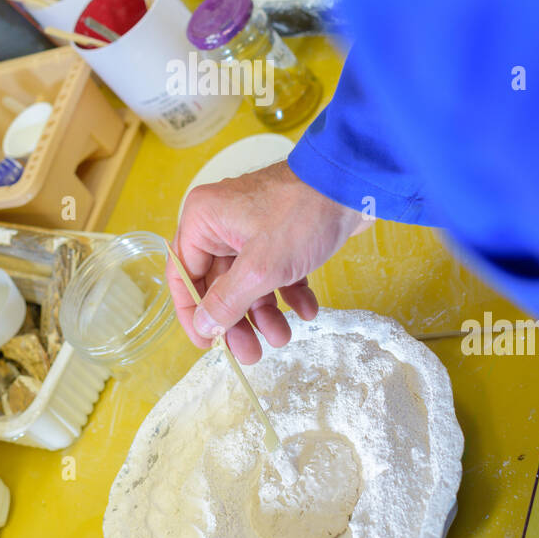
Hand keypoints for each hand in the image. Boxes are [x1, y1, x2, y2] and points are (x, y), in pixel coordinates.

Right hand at [169, 160, 367, 363]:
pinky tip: (308, 311)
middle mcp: (223, 222)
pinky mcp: (283, 233)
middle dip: (237, 320)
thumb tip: (203, 327)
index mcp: (204, 220)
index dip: (193, 313)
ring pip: (250, 281)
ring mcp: (254, 227)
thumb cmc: (301, 216)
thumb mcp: (261, 267)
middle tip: (252, 354)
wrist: (355, 182)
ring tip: (284, 337)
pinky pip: (276, 271)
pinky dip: (289, 293)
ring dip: (266, 312)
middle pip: (219, 284)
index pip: (183, 275)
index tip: (208, 344)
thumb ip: (228, 301)